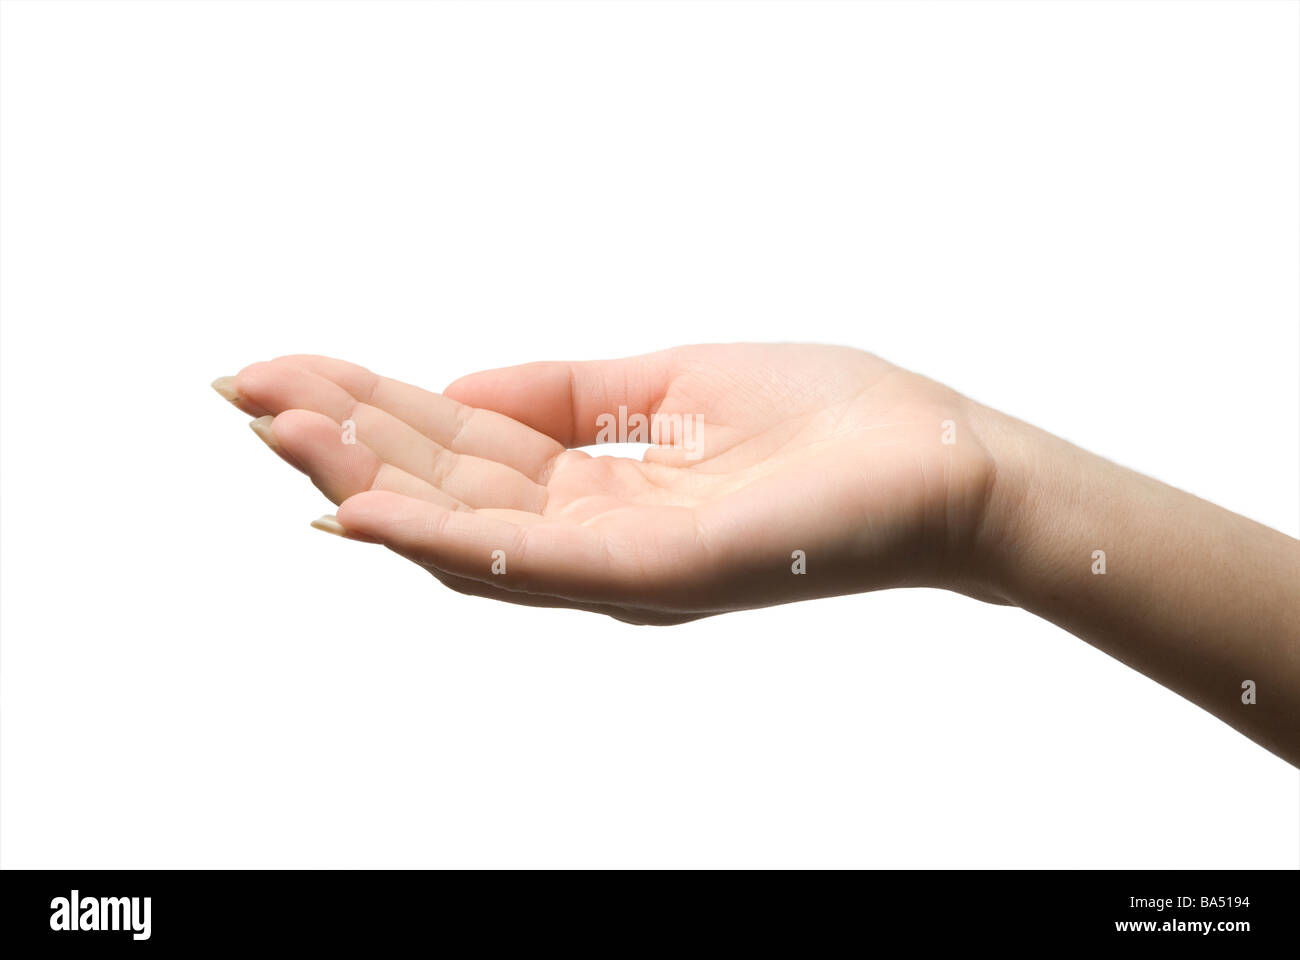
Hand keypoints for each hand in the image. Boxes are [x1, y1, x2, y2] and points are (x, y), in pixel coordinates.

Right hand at [214, 344, 1001, 623]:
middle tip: (242, 388)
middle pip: (440, 485)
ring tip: (277, 428)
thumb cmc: (825, 421)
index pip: (456, 445)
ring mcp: (617, 564)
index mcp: (593, 483)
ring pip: (462, 525)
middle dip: (339, 437)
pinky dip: (441, 536)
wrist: (938, 461)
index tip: (282, 368)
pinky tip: (363, 509)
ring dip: (364, 478)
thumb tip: (452, 388)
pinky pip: (529, 559)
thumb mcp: (669, 383)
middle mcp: (589, 535)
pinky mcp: (656, 576)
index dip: (368, 406)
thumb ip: (563, 393)